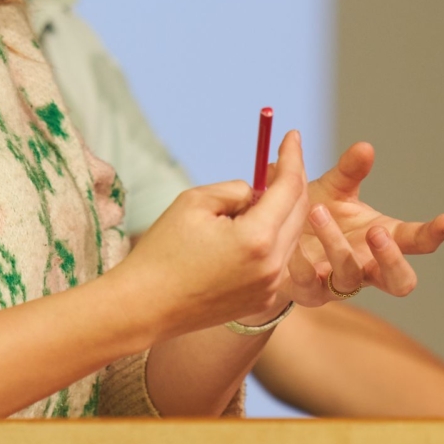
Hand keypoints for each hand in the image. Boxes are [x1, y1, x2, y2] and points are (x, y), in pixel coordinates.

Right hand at [121, 130, 319, 332]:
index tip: (292, 135)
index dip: (293, 157)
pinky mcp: (262, 300)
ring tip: (251, 200)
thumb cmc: (163, 251)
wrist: (144, 307)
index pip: (290, 187)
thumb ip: (236, 189)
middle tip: (275, 162)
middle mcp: (272, 265)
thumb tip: (259, 193)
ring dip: (280, 212)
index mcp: (257, 238)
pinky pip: (278, 259)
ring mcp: (270, 287)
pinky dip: (271, 238)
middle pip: (299, 211)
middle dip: (291, 182)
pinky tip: (245, 231)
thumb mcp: (195, 202)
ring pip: (291, 235)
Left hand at [287, 142, 443, 304]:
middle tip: (376, 232)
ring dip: (336, 244)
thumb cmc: (317, 213)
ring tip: (318, 210)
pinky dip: (305, 267)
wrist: (278, 238)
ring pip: (351, 277)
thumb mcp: (335, 188)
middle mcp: (368, 266)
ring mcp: (342, 284)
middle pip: (401, 282)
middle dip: (392, 259)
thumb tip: (365, 147)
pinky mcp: (312, 294)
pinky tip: (296, 248)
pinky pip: (313, 289)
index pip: (418, 242)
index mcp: (383, 238)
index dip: (433, 234)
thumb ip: (350, 171)